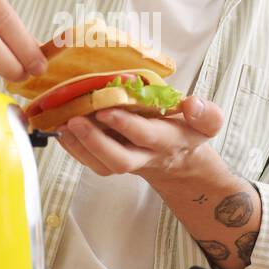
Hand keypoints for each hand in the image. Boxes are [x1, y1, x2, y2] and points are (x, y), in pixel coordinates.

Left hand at [56, 96, 224, 181]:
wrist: (177, 161)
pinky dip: (74, 148)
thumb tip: (193, 103)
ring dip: (79, 147)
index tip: (106, 108)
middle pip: (119, 160)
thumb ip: (207, 115)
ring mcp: (127, 163)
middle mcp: (145, 157)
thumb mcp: (207, 123)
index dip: (126, 124)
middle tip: (74, 120)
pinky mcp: (111, 164)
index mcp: (167, 142)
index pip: (146, 136)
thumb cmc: (187, 131)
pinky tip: (61, 131)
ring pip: (101, 165)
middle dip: (96, 142)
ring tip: (61, 125)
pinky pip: (91, 163)